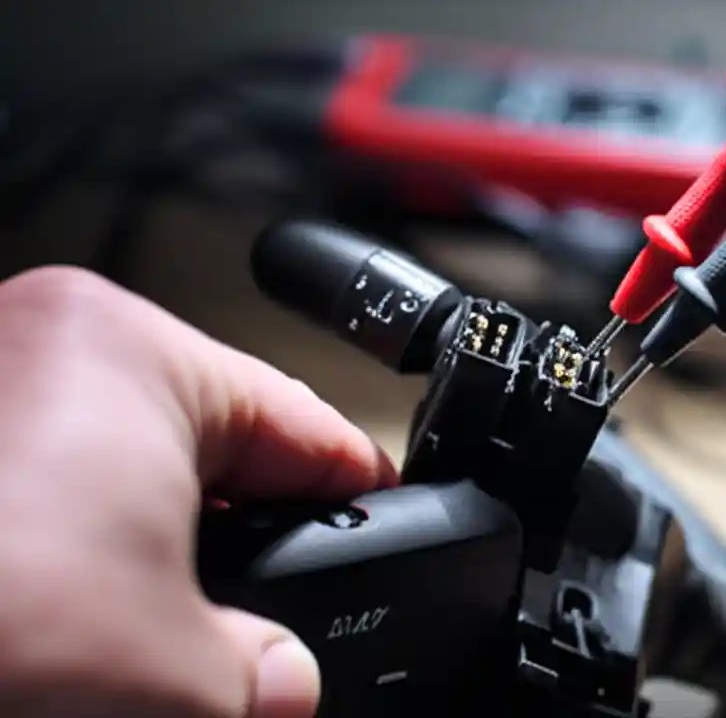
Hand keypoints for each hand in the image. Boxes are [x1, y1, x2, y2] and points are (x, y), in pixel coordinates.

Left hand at [0, 267, 397, 717]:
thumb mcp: (181, 679)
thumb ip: (266, 676)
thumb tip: (275, 683)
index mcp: (123, 350)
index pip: (299, 420)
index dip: (356, 491)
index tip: (385, 529)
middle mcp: (34, 346)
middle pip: (204, 448)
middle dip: (242, 542)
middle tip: (265, 622)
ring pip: (116, 481)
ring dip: (152, 562)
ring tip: (159, 639)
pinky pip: (40, 500)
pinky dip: (71, 562)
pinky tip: (74, 626)